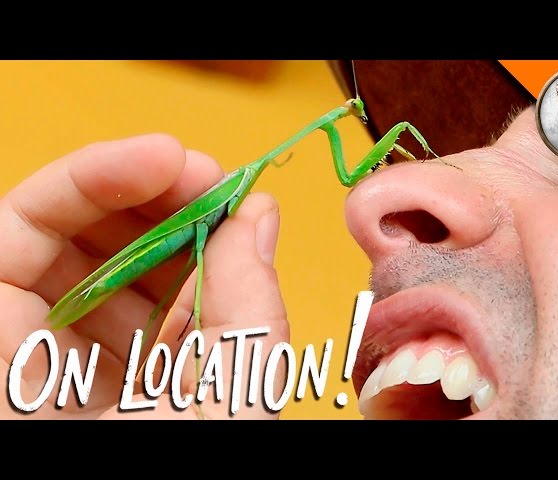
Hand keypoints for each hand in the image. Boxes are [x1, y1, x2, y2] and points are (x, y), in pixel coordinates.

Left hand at [0, 134, 288, 418]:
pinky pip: (159, 309)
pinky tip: (238, 258)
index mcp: (14, 374)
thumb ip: (240, 312)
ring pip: (122, 272)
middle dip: (150, 202)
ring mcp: (90, 371)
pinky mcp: (134, 379)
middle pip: (72, 245)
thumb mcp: (217, 411)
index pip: (16, 237)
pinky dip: (203, 278)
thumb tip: (257, 216)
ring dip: (184, 234)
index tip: (168, 160)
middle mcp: (43, 364)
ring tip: (239, 216)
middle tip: (217, 183)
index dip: (87, 181)